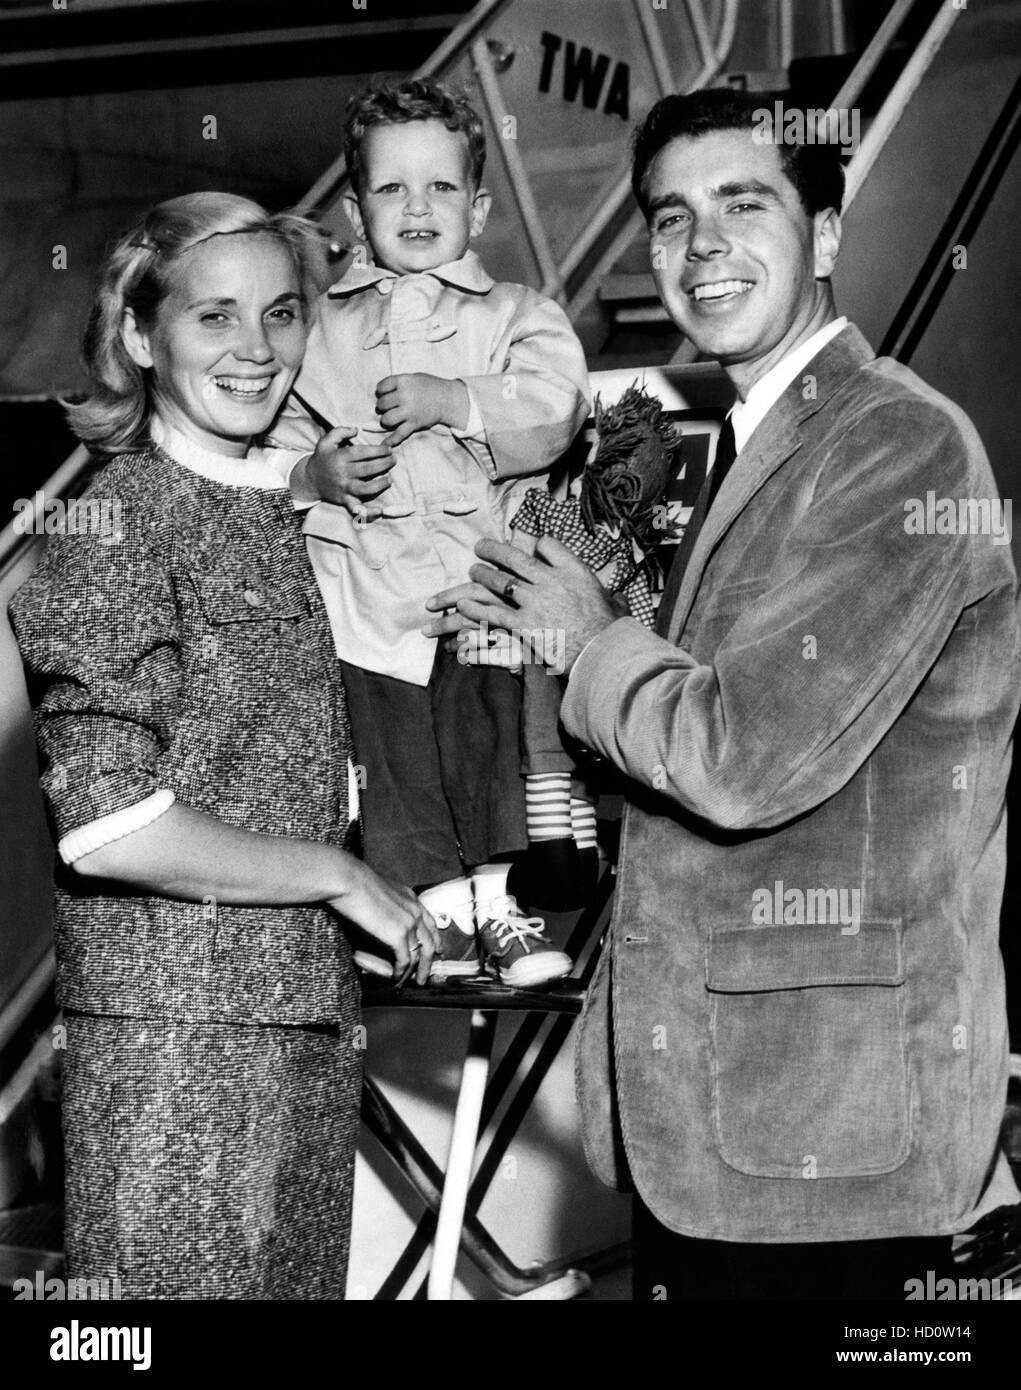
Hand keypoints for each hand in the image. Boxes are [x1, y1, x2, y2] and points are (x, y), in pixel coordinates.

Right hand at [308, 425, 395, 521]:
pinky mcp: (344, 500)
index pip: (363, 453)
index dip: (378, 451)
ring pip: (366, 488)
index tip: (389, 449)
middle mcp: (343, 473)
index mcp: (340, 457)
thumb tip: (356, 429)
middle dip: (384, 464)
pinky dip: (368, 512)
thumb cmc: (322, 458)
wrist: (309, 480)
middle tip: (393, 460)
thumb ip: (340, 431)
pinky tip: (380, 511)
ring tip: (389, 479)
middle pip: (368, 469)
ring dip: (380, 484)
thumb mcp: (326, 441)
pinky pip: (357, 508)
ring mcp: (344, 488)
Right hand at [328, 861, 438, 986]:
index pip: (430, 922)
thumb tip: (384, 922)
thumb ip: (387, 907)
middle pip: (430, 941)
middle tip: (425, 976)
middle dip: (429, 961)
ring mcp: (409, 923)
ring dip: (415, 971)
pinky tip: (396, 978)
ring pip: (419, 953)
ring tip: (412, 982)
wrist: (349, 881)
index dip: (435, 939)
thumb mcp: (378, 893)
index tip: (437, 951)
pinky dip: (401, 972)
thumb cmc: (354, 884)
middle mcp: (415, 910)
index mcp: (411, 898)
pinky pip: (405, 960)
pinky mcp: (399, 935)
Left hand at [375, 373, 468, 446]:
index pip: (381, 387)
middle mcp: (404, 396)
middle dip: (382, 406)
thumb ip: (398, 384)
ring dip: (386, 420)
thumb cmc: (430, 386)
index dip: (381, 391)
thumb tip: (382, 393)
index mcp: (403, 381)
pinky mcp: (414, 424)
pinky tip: (385, 444)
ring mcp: (409, 411)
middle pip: (381, 404)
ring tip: (391, 418)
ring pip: (386, 419)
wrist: (448, 399)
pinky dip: (391, 441)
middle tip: (389, 406)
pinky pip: (399, 434)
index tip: (385, 393)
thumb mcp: (413, 378)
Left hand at [423, 536, 619, 674]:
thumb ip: (610, 591)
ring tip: (472, 570)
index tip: (527, 542)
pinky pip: (494, 613)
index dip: (535, 542)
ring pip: (501, 582)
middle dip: (495, 550)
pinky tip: (464, 604)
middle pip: (516, 559)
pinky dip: (477, 608)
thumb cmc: (610, 630)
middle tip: (481, 547)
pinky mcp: (523, 625)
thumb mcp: (613, 601)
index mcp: (573, 571)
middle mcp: (551, 581)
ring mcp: (535, 602)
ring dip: (483, 574)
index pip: (548, 545)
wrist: (601, 653)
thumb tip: (618, 591)